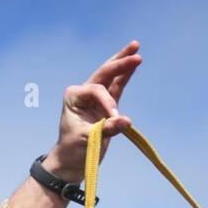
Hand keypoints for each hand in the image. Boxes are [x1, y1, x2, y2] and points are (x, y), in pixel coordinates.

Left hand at [39, 41, 141, 183]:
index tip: (114, 117)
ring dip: (123, 62)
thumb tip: (126, 121)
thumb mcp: (89, 139)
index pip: (96, 91)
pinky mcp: (105, 104)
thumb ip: (108, 128)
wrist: (72, 161)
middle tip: (135, 50)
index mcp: (74, 96)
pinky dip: (126, 76)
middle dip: (119, 62)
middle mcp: (83, 92)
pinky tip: (134, 64)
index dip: (107, 102)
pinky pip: (118, 87)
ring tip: (135, 47)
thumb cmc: (74, 149)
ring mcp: (95, 96)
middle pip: (104, 73)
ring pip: (111, 75)